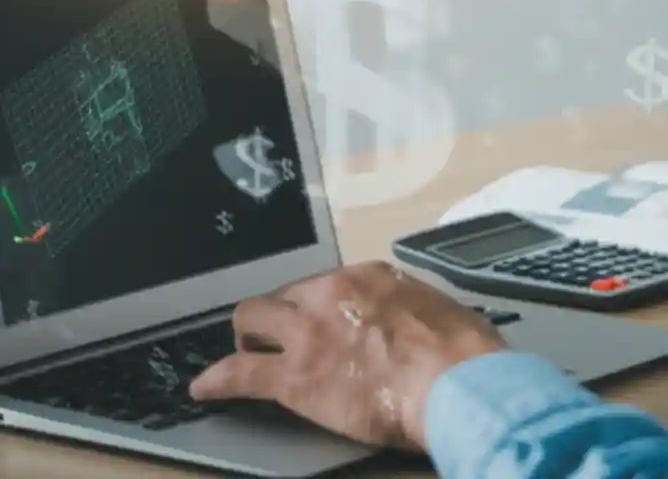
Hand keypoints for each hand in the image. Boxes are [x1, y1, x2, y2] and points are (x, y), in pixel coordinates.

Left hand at [188, 261, 506, 450]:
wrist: (454, 383)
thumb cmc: (463, 353)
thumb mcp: (441, 311)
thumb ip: (414, 312)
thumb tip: (416, 324)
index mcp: (368, 278)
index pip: (327, 285)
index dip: (321, 307)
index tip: (325, 323)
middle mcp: (329, 294)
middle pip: (282, 296)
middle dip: (277, 317)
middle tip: (281, 340)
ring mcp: (307, 333)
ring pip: (250, 322)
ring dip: (246, 340)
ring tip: (244, 357)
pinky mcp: (293, 377)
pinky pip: (239, 374)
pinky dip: (217, 381)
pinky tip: (204, 389)